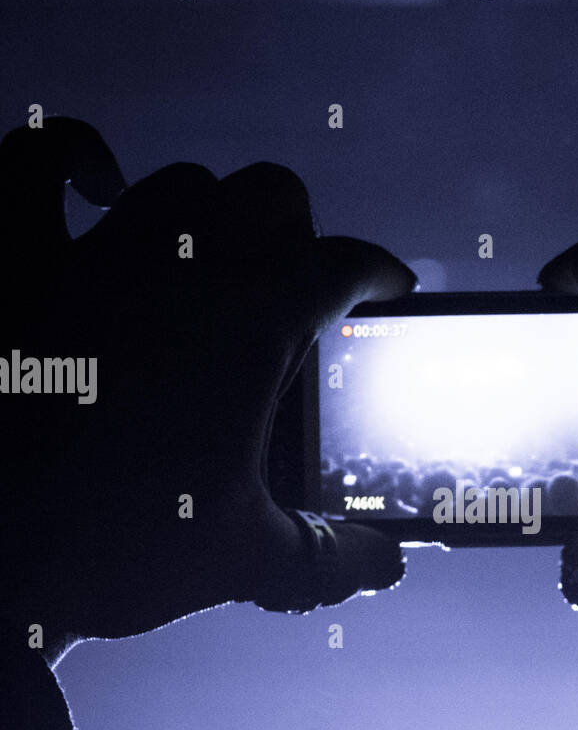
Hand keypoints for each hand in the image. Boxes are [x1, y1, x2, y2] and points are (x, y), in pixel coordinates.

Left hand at [0, 118, 416, 657]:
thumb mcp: (245, 562)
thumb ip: (330, 560)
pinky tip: (94, 184)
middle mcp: (184, 269)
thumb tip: (385, 567)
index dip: (378, 272)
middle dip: (299, 232)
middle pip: (270, 197)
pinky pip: (38, 163)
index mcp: (254, 326)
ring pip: (179, 184)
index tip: (387, 286)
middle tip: (298, 279)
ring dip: (209, 212)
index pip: (344, 265)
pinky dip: (72, 161)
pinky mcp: (16, 259)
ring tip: (215, 253)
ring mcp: (94, 255)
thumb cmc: (117, 550)